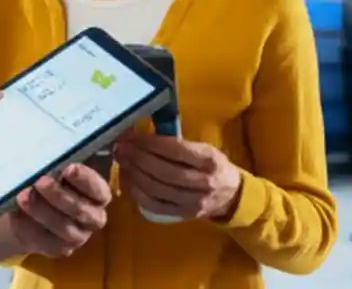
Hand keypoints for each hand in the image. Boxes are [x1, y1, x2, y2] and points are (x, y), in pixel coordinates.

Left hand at [7, 163, 110, 257]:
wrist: (28, 209)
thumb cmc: (48, 180)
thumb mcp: (56, 170)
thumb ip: (58, 166)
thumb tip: (52, 159)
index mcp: (98, 195)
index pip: (98, 189)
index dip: (85, 179)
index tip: (68, 168)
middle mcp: (93, 218)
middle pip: (80, 210)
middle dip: (58, 196)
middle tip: (40, 182)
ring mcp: (77, 236)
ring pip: (63, 227)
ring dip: (42, 211)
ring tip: (22, 197)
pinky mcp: (58, 249)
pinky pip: (45, 240)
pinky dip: (30, 226)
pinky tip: (17, 215)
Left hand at [114, 134, 240, 220]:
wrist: (230, 196)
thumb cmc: (212, 166)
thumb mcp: (204, 149)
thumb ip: (179, 143)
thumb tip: (142, 136)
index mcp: (209, 160)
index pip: (175, 150)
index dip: (150, 143)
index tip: (133, 136)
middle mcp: (202, 182)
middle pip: (164, 171)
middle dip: (138, 158)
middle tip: (121, 148)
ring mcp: (193, 202)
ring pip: (157, 189)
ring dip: (134, 173)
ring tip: (122, 161)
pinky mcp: (183, 214)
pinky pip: (154, 205)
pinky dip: (137, 192)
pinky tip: (128, 179)